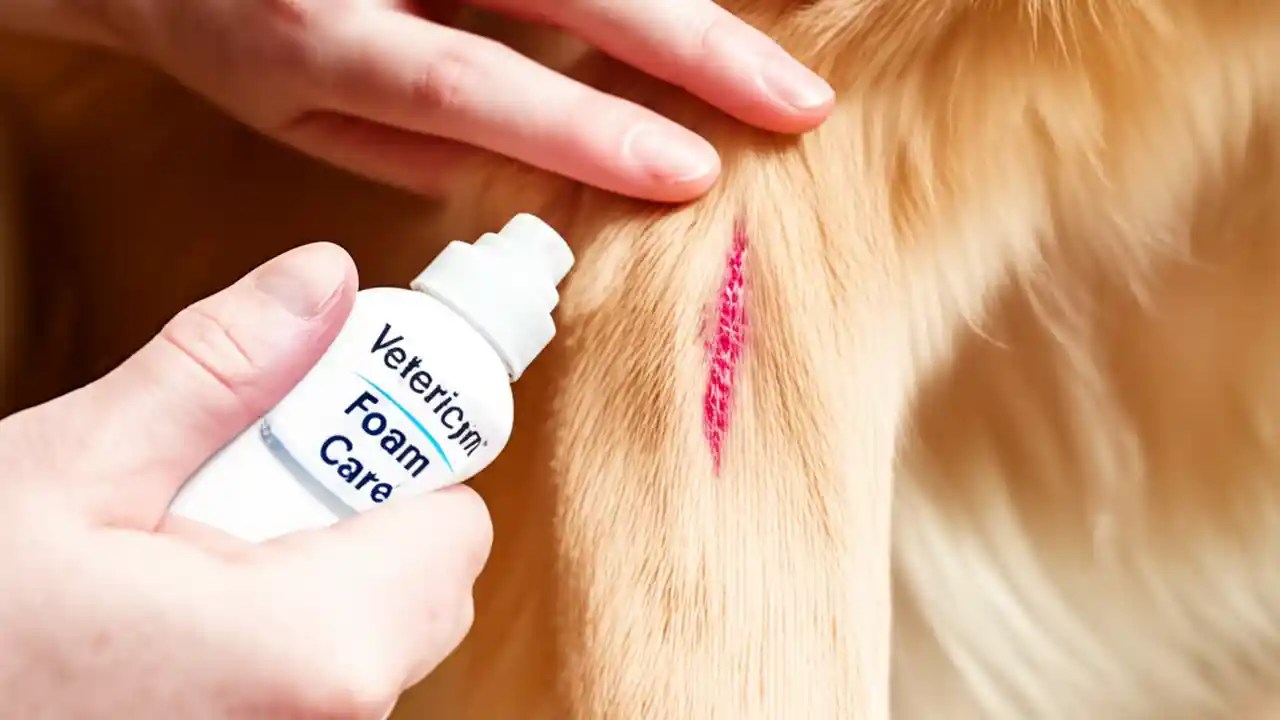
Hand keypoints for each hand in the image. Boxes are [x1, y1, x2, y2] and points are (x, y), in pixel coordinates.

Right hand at [0, 244, 490, 717]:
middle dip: (357, 515)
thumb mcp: (72, 474)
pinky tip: (186, 613)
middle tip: (248, 475)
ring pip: (376, 637)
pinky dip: (282, 636)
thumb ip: (218, 372)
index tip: (328, 420)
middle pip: (428, 586)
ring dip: (316, 576)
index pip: (456, 527)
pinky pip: (321, 681)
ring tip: (195, 548)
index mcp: (313, 650)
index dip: (394, 458)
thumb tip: (321, 284)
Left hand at [98, 0, 832, 201]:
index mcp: (322, 39)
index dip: (584, 131)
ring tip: (773, 56)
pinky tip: (701, 4)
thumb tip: (540, 172)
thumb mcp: (296, 122)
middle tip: (793, 99)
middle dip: (690, 45)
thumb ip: (411, 149)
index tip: (690, 170)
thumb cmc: (231, 35)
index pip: (472, 86)